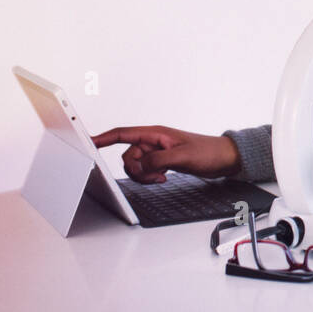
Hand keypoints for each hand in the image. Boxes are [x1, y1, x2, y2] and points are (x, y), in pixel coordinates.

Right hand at [90, 125, 240, 183]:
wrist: (223, 159)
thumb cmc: (208, 152)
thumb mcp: (182, 157)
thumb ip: (158, 160)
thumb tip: (141, 165)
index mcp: (155, 133)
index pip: (123, 133)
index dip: (104, 137)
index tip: (89, 141)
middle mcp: (153, 141)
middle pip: (128, 155)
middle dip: (136, 169)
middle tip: (155, 175)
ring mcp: (157, 152)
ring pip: (136, 165)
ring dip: (144, 175)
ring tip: (161, 177)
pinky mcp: (162, 161)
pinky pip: (145, 170)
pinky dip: (150, 177)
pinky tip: (163, 178)